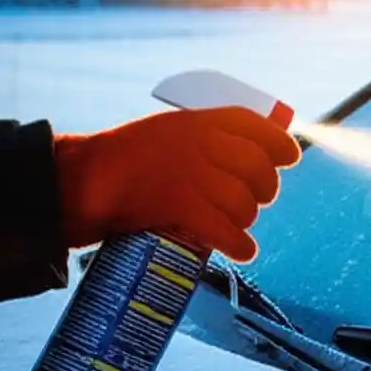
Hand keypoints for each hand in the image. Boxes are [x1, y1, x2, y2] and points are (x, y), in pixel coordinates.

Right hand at [54, 107, 300, 261]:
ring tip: (237, 225)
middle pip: (258, 168)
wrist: (81, 179)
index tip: (289, 157)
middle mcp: (201, 143)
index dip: (279, 143)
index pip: (255, 125)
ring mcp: (193, 175)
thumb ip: (207, 137)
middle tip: (258, 199)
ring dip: (246, 219)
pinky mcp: (181, 207)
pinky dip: (240, 245)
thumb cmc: (124, 158)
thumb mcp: (168, 131)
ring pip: (244, 203)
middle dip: (265, 188)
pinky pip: (227, 230)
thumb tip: (256, 154)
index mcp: (197, 119)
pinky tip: (244, 251)